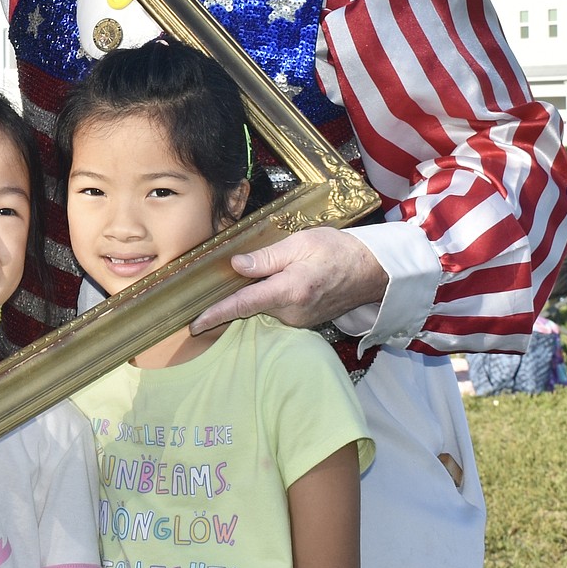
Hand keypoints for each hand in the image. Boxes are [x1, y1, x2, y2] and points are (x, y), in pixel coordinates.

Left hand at [191, 226, 388, 332]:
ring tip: (270, 272)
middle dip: (236, 294)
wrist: (371, 272)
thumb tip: (236, 266)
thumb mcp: (300, 244)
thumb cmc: (337, 251)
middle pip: (250, 306)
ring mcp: (299, 321)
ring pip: (264, 307)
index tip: (195, 323)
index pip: (243, 305)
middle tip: (227, 279)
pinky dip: (271, 298)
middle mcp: (292, 312)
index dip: (216, 314)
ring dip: (258, 293)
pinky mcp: (304, 322)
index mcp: (289, 290)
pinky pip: (277, 310)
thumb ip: (266, 257)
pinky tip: (281, 282)